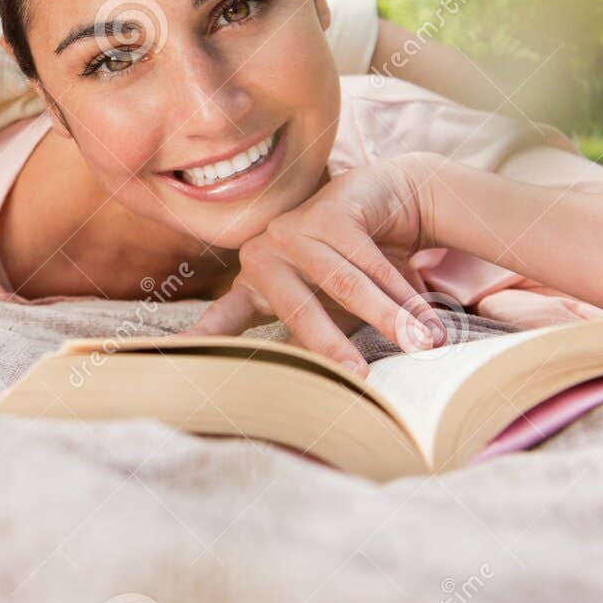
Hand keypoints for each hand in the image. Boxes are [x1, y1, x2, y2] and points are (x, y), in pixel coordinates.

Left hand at [186, 152, 449, 373]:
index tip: (176, 357)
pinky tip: (427, 317)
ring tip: (423, 346)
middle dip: (332, 346)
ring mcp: (291, 230)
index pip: (223, 320)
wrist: (389, 201)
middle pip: (299, 310)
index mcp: (252, 288)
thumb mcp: (328, 312)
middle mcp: (262, 257)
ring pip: (343, 284)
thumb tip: (309, 400)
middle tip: (360, 378)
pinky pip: (368, 260)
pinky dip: (402, 291)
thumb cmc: (350, 271)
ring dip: (388, 317)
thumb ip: (312, 344)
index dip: (202, 339)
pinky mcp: (326, 211)